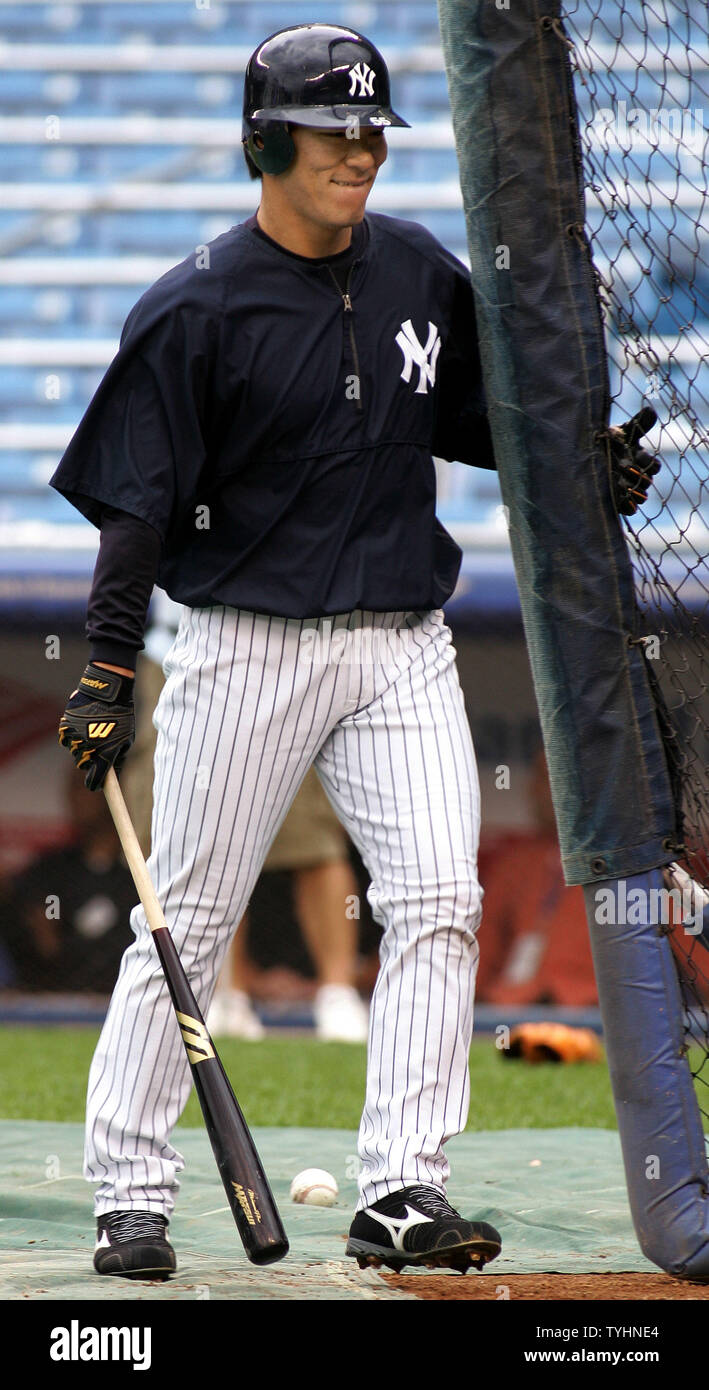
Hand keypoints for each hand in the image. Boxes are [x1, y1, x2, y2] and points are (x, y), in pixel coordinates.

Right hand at [58, 663, 134, 790]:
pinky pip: (66, 739)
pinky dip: (72, 736)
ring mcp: (75, 738)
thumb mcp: (127, 739)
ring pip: (74, 752)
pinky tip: (82, 726)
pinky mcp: (66, 727)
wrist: (108, 692)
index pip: (94, 782)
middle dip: (89, 760)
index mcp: (104, 755)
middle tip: (98, 747)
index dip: (95, 784)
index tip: (96, 785)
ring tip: (92, 730)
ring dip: (81, 746)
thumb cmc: (122, 716)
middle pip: (83, 765)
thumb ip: (118, 758)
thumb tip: (112, 774)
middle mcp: (88, 750)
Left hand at [608, 406, 660, 515]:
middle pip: (648, 482)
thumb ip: (639, 423)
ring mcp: (630, 489)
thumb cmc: (610, 442)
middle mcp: (639, 477)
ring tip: (622, 484)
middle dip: (638, 475)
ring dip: (633, 490)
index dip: (647, 461)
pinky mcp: (619, 501)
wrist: (590, 455)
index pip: (654, 466)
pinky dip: (628, 506)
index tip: (636, 454)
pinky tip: (622, 501)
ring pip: (641, 496)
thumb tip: (651, 410)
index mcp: (642, 461)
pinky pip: (630, 509)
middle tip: (624, 467)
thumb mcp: (623, 431)